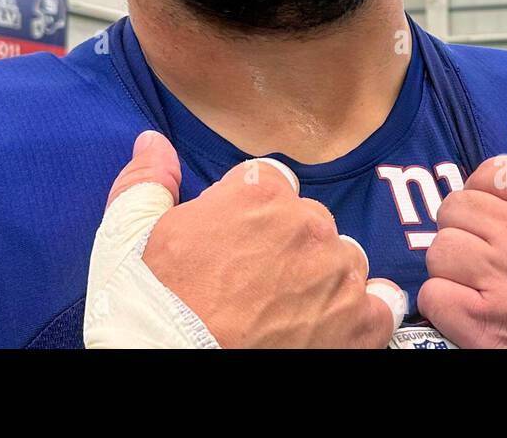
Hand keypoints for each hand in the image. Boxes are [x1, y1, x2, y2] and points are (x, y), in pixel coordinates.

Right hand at [85, 130, 405, 347]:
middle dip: (288, 246)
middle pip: (309, 222)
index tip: (234, 245)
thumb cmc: (148, 306)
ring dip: (324, 280)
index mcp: (257, 192)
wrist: (170, 364)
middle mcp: (306, 224)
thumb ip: (147, 181)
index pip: (272, 184)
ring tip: (288, 312)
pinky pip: (379, 306)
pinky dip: (359, 318)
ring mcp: (337, 274)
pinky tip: (329, 330)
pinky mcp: (360, 324)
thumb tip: (152, 142)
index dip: (251, 215)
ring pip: (344, 261)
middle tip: (255, 284)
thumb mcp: (127, 235)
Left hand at [418, 135, 506, 347]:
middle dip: (466, 226)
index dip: (483, 190)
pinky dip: (445, 302)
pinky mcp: (490, 328)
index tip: (492, 208)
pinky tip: (469, 306)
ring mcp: (503, 282)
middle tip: (483, 244)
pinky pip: (435, 297)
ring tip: (477, 276)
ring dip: (453, 264)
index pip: (486, 173)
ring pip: (440, 252)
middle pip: (454, 210)